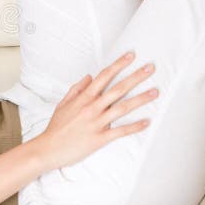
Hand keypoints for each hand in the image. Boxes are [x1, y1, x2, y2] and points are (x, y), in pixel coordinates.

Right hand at [33, 51, 157, 170]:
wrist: (49, 148)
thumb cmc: (56, 127)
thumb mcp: (63, 104)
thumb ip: (76, 89)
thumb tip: (88, 76)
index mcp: (83, 98)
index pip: (104, 76)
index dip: (118, 65)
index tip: (130, 56)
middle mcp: (92, 107)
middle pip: (118, 89)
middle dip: (136, 77)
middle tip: (150, 68)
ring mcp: (97, 123)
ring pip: (123, 108)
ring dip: (140, 99)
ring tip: (155, 92)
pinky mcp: (100, 138)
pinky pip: (121, 131)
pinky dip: (135, 127)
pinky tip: (147, 122)